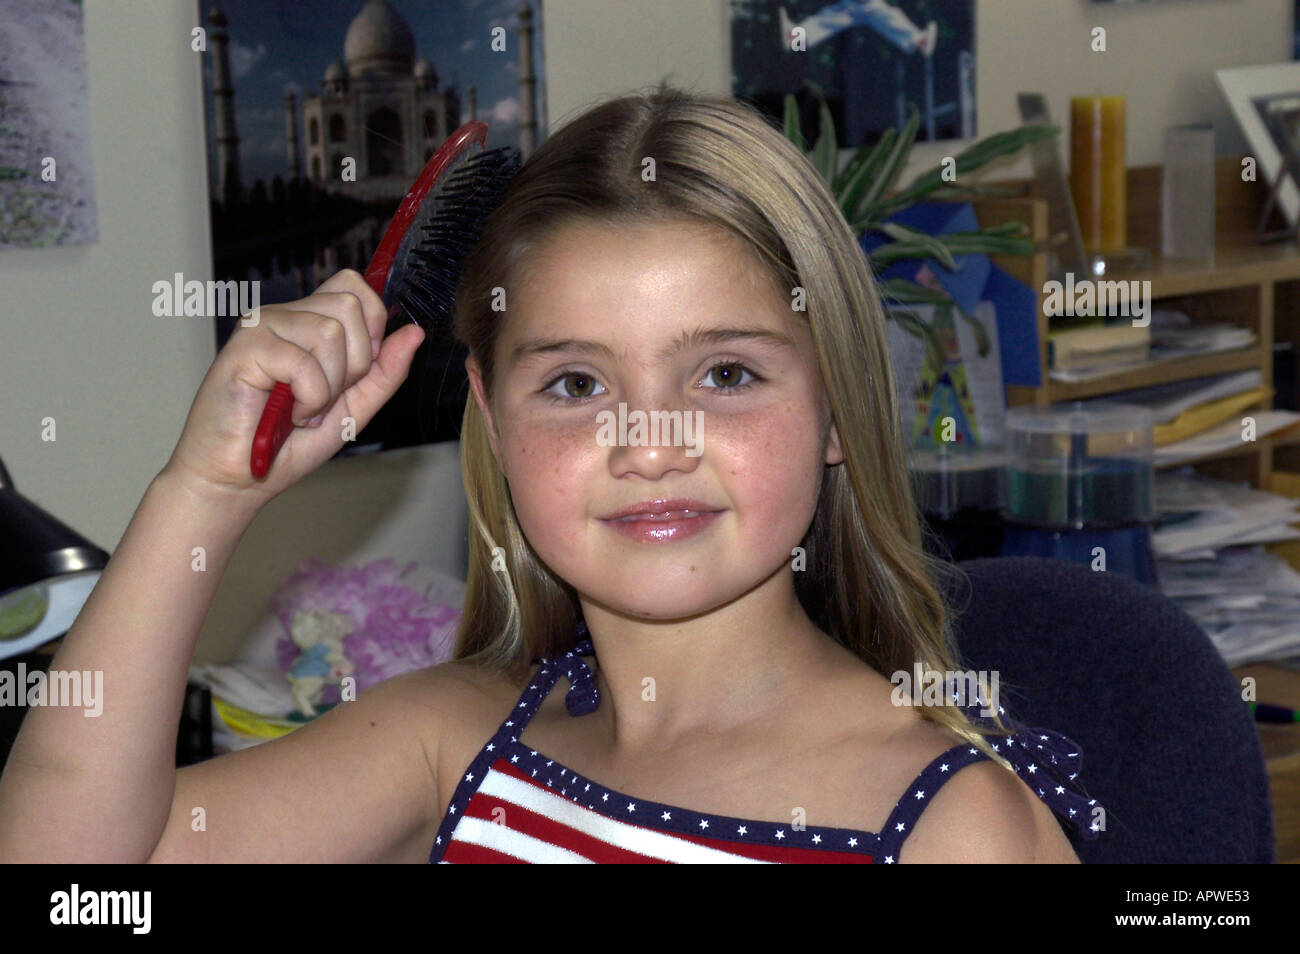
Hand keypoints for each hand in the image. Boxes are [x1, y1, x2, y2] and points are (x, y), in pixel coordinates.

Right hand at [163, 269, 425, 507]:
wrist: (238, 478)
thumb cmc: (288, 443)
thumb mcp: (354, 407)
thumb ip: (385, 371)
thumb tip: (415, 332)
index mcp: (308, 321)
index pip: (354, 287)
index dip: (371, 326)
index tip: (356, 371)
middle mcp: (284, 315)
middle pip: (350, 306)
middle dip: (355, 364)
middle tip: (324, 397)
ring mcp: (262, 326)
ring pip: (331, 332)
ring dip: (329, 387)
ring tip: (302, 409)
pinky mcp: (245, 347)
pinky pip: (304, 362)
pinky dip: (309, 399)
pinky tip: (289, 415)